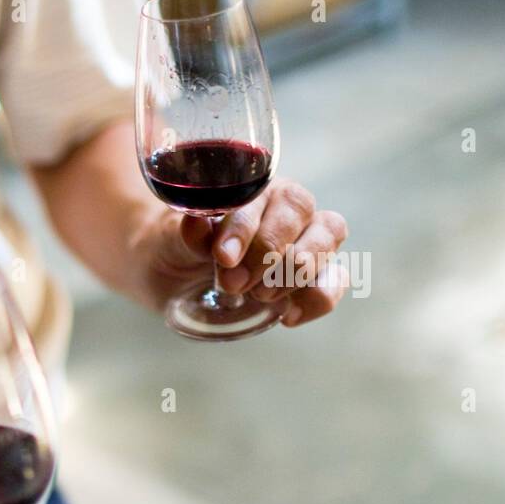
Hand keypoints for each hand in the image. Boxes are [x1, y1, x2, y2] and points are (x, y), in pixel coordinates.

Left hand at [137, 178, 349, 327]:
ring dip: (295, 272)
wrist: (172, 273)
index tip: (223, 258)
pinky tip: (287, 316)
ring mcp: (304, 238)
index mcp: (251, 187)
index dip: (247, 229)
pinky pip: (335, 279)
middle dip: (267, 254)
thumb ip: (185, 233)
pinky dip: (319, 298)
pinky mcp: (312, 276)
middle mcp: (283, 206)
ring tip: (259, 296)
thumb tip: (195, 223)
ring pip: (329, 234)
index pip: (265, 195)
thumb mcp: (169, 241)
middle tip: (234, 284)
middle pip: (302, 211)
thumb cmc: (173, 246)